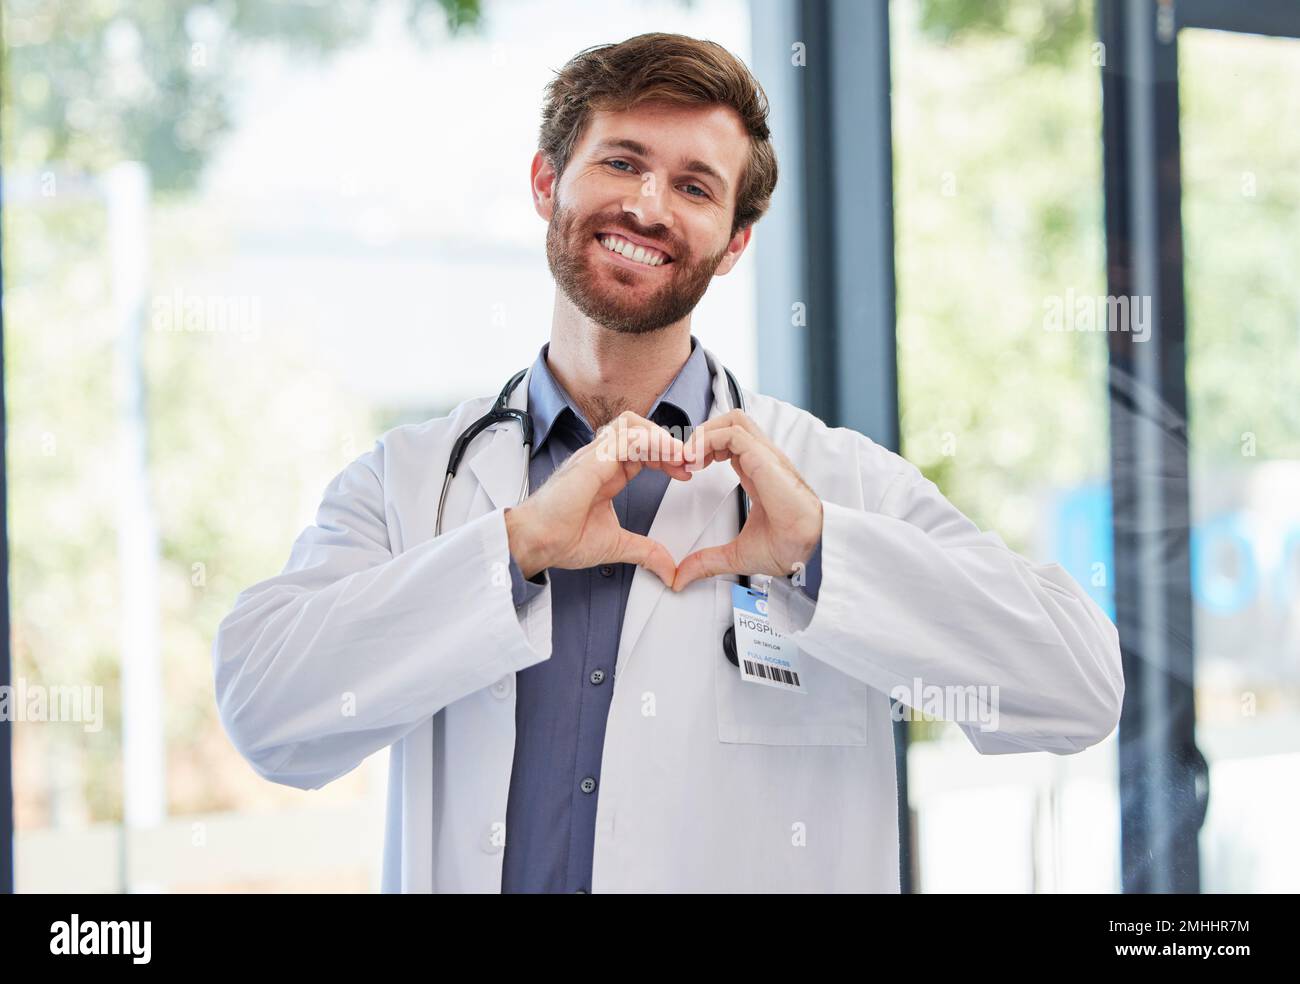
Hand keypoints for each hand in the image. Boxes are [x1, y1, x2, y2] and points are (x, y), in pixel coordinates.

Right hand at [505, 411, 692, 586]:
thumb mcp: (616, 545)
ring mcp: (593, 457)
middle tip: (688, 461)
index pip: (641, 448)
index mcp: (605, 473)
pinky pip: (624, 438)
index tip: (685, 471)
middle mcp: (599, 460)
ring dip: (660, 436)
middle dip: (668, 441)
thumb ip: (645, 551)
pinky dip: (650, 443)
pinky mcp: (590, 461)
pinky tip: (666, 457)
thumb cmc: (560, 538)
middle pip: (638, 428)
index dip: (666, 455)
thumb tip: (668, 568)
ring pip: (631, 424)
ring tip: (679, 456)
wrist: (535, 543)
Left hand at [671, 409, 822, 591]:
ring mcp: (765, 456)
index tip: (685, 469)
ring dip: (703, 434)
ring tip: (687, 457)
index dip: (703, 448)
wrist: (807, 551)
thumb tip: (682, 576)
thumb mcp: (735, 554)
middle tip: (682, 459)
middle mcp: (762, 459)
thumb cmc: (787, 548)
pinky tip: (696, 461)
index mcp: (757, 472)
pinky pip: (734, 434)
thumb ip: (707, 561)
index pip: (728, 442)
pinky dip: (709, 440)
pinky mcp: (765, 460)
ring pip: (732, 420)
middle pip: (729, 423)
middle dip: (700, 434)